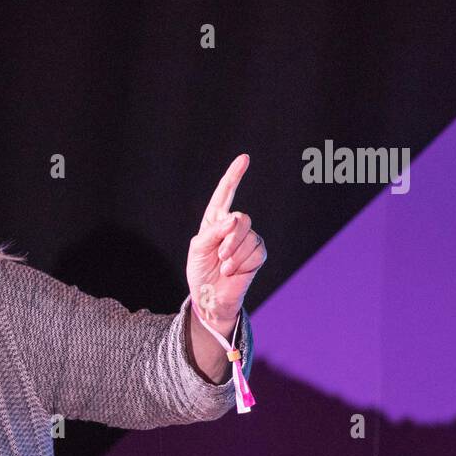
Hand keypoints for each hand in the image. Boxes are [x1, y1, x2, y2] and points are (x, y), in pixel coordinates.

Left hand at [186, 153, 265, 328]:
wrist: (209, 296)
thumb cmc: (200, 271)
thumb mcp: (198, 249)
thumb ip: (213, 231)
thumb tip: (234, 219)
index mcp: (215, 221)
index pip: (225, 194)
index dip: (234, 176)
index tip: (244, 158)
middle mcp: (233, 227)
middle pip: (242, 218)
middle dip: (231, 237)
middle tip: (220, 255)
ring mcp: (248, 240)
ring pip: (249, 236)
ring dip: (233, 255)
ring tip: (224, 267)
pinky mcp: (257, 254)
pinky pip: (256, 251)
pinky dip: (241, 263)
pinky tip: (232, 272)